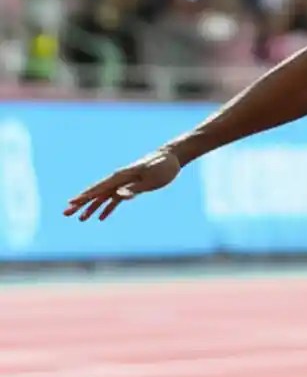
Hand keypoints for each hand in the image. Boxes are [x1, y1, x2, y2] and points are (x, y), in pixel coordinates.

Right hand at [63, 149, 181, 221]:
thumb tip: (118, 195)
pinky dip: (107, 207)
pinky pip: (115, 198)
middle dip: (81, 203)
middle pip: (96, 192)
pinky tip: (100, 218)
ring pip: (103, 197)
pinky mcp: (130, 186)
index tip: (70, 203)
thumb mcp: (151, 179)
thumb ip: (134, 188)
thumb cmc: (163, 167)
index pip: (100, 188)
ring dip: (91, 207)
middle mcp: (119, 179)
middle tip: (65, 213)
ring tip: (79, 219)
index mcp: (121, 176)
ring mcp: (123, 183)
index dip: (85, 196)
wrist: (171, 157)